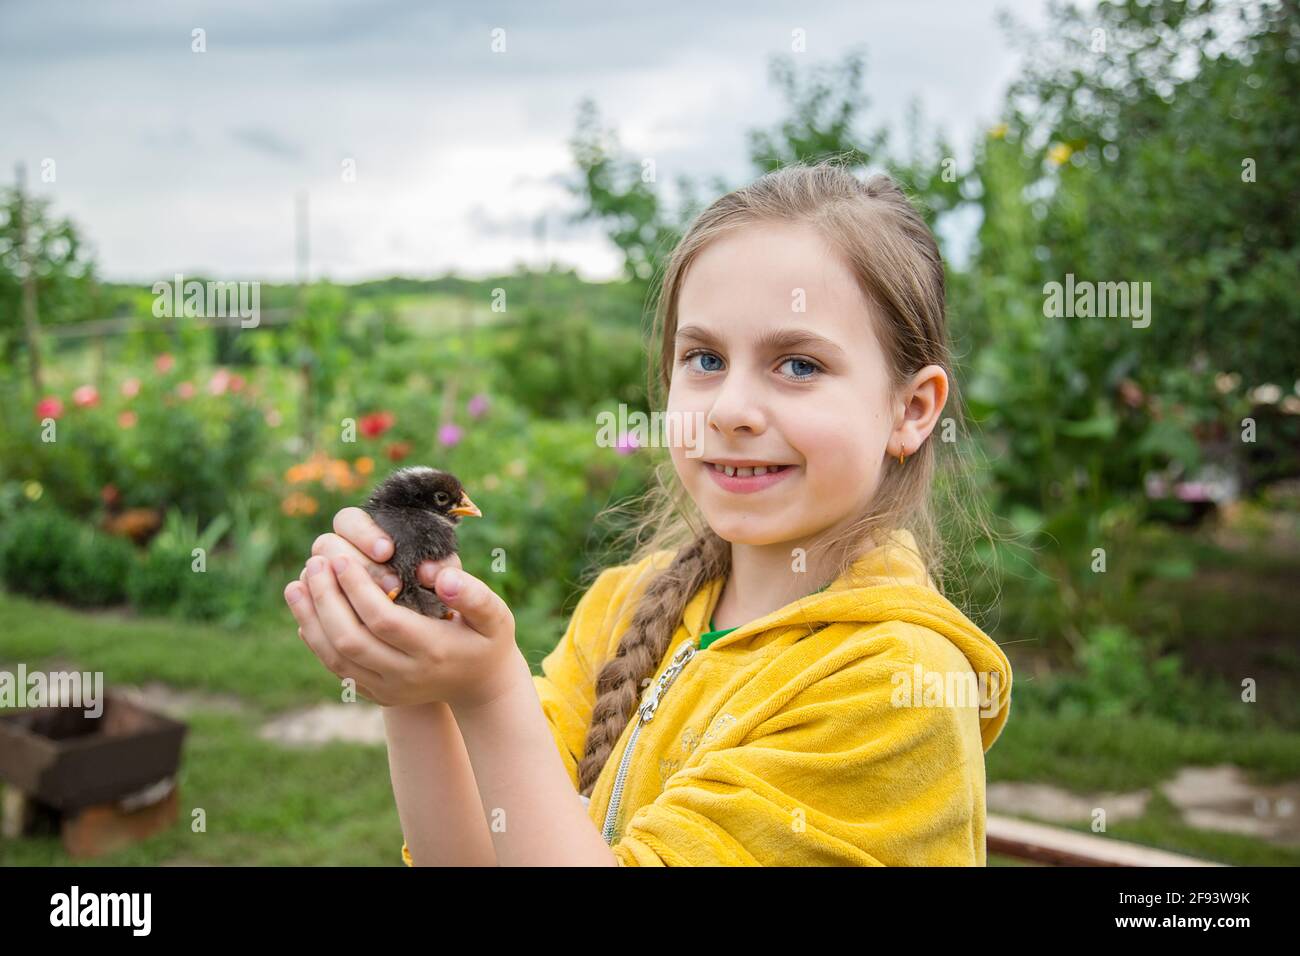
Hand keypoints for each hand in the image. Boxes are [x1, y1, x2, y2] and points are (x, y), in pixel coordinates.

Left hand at [284, 511, 519, 708]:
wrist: (480, 685)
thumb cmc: (487, 639)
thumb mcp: (495, 615)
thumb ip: (473, 594)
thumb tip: (440, 576)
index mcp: (433, 650)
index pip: (383, 620)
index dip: (357, 589)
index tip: (342, 559)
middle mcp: (405, 675)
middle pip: (351, 640)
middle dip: (327, 600)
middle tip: (315, 564)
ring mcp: (387, 689)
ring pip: (336, 657)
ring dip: (311, 620)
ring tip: (296, 585)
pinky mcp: (375, 693)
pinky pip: (336, 668)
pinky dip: (316, 639)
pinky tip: (306, 611)